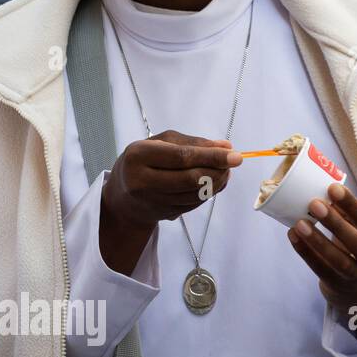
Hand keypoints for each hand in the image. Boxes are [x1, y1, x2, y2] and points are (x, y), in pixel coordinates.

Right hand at [99, 130, 240, 274]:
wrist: (121, 196)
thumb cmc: (142, 161)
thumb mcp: (160, 143)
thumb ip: (192, 142)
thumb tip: (226, 147)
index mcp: (138, 155)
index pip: (181, 157)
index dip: (211, 156)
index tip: (235, 155)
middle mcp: (142, 180)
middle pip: (191, 179)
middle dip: (218, 170)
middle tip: (233, 163)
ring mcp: (152, 201)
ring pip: (196, 194)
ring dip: (217, 182)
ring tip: (223, 171)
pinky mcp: (164, 214)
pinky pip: (195, 204)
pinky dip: (209, 193)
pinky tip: (212, 183)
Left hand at [289, 182, 356, 346]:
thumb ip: (348, 215)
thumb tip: (328, 191)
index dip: (352, 205)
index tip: (332, 188)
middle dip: (335, 223)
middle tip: (314, 204)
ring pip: (338, 260)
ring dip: (317, 240)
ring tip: (299, 223)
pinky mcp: (338, 285)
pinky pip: (320, 268)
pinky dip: (305, 252)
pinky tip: (292, 236)